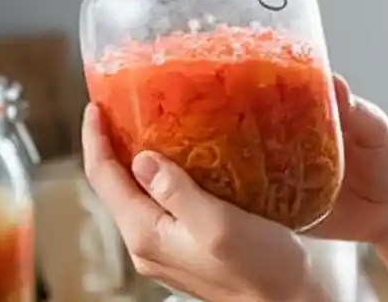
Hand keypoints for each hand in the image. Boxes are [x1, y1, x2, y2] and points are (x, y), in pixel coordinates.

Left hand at [81, 76, 387, 300]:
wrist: (290, 301)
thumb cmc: (262, 269)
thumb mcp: (219, 225)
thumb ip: (178, 193)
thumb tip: (141, 159)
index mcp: (148, 236)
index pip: (105, 181)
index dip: (96, 141)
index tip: (97, 106)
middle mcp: (150, 244)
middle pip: (116, 188)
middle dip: (113, 146)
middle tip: (122, 106)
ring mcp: (168, 247)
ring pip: (139, 195)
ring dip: (138, 158)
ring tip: (150, 122)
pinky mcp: (190, 245)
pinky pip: (163, 203)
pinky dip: (164, 174)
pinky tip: (186, 157)